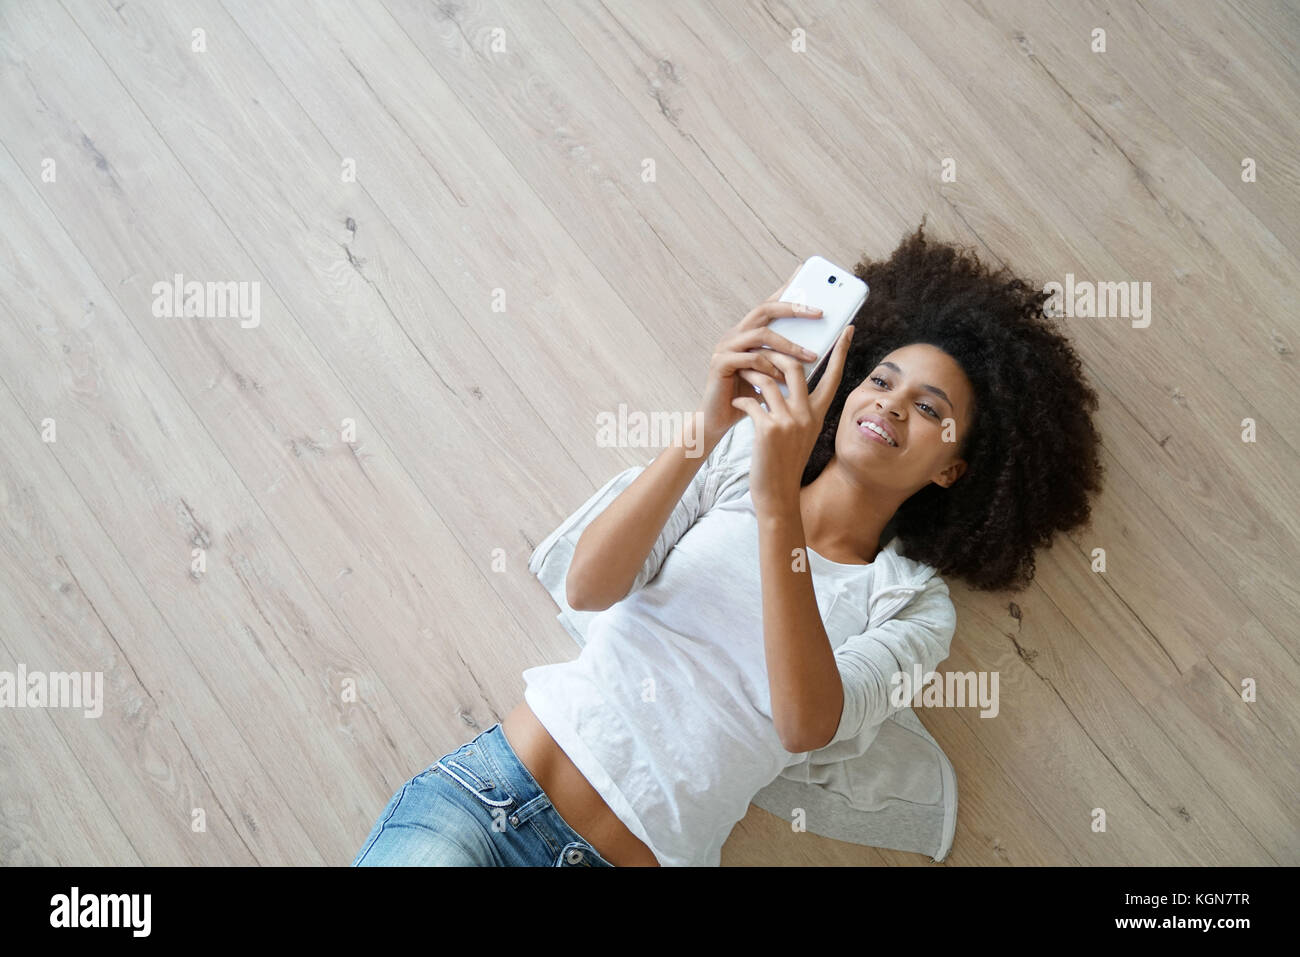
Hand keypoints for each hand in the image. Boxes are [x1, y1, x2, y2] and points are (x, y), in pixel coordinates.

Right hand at [695, 266, 825, 444]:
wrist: (719, 419)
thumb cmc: (748, 396)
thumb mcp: (772, 373)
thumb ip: (786, 357)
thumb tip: (817, 346)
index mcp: (747, 332)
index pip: (769, 304)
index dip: (785, 287)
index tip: (804, 270)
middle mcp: (735, 334)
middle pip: (764, 309)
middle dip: (794, 308)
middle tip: (820, 312)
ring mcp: (725, 347)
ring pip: (761, 335)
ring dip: (789, 345)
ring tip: (811, 356)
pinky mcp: (720, 364)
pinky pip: (749, 358)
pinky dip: (769, 366)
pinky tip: (782, 377)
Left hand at [730, 320, 854, 515]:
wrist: (777, 494)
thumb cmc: (785, 462)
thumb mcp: (800, 434)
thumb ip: (800, 409)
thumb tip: (793, 382)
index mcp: (818, 414)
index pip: (834, 376)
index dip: (841, 351)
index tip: (848, 329)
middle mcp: (807, 415)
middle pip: (796, 367)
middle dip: (777, 354)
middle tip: (762, 351)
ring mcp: (788, 422)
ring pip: (770, 380)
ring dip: (752, 373)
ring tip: (742, 371)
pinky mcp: (768, 430)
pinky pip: (752, 401)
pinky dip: (742, 398)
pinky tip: (737, 401)